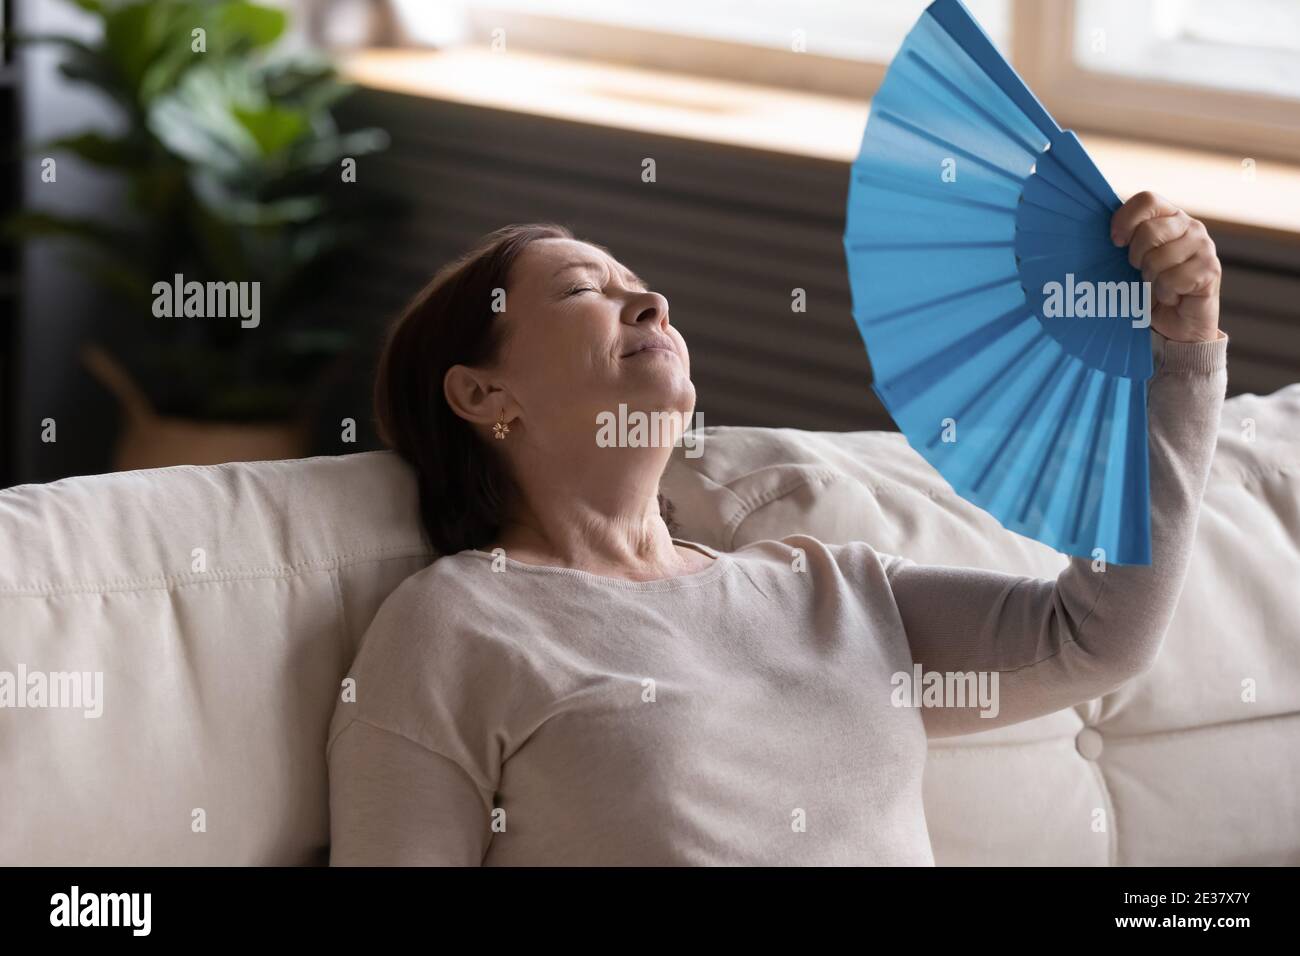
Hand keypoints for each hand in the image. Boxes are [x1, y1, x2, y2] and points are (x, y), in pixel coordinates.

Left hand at [1110, 191, 1222, 343]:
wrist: (1176, 323)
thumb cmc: (1149, 288)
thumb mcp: (1132, 261)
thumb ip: (1124, 240)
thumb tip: (1099, 232)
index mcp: (1170, 217)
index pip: (1147, 200)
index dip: (1126, 220)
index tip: (1116, 242)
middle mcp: (1191, 226)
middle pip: (1149, 231)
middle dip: (1136, 258)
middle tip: (1142, 273)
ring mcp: (1204, 246)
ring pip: (1159, 258)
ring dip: (1151, 279)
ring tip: (1159, 285)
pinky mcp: (1211, 269)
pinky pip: (1173, 279)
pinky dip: (1165, 294)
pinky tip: (1173, 296)